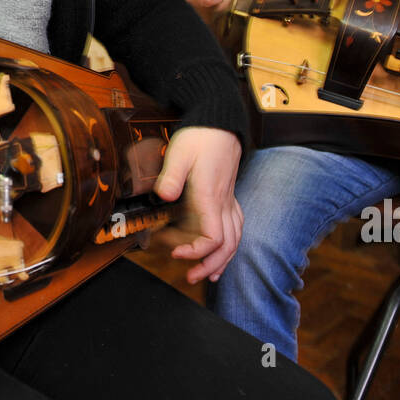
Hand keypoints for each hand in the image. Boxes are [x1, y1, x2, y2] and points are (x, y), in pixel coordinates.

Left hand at [152, 126, 242, 283]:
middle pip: (227, 245)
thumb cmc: (200, 137)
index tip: (177, 253)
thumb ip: (171, 176)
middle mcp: (223, 202)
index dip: (197, 252)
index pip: (214, 237)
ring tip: (208, 275)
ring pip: (236, 238)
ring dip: (223, 260)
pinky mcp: (228, 196)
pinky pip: (237, 227)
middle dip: (210, 265)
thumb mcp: (179, 152)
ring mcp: (229, 200)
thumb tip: (163, 195)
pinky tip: (223, 253)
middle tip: (190, 277)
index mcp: (211, 196)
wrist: (219, 122)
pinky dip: (231, 245)